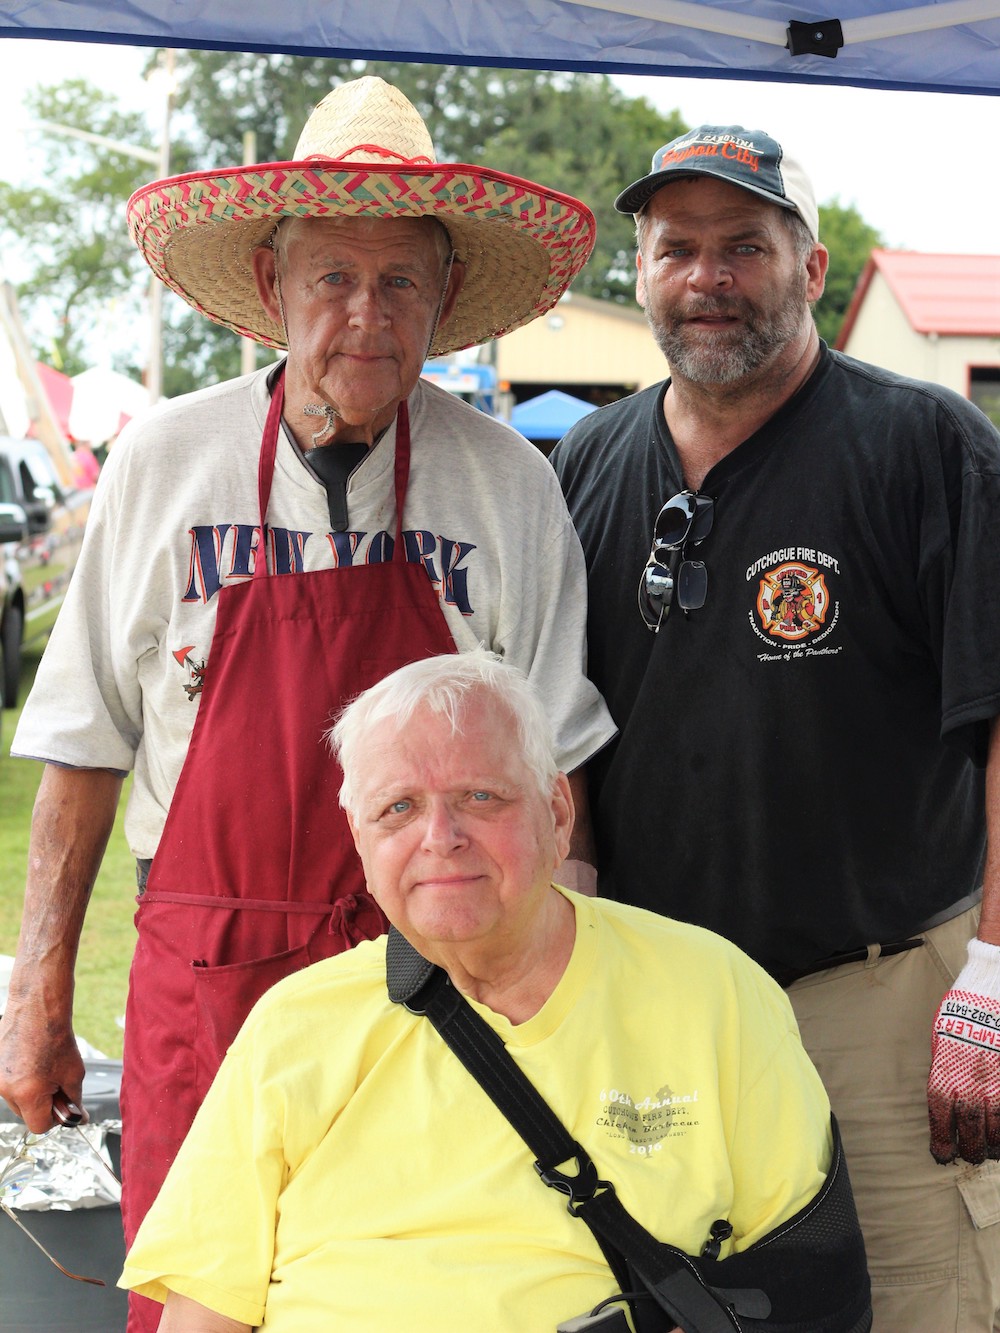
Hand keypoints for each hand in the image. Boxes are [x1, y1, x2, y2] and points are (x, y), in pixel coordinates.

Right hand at [0, 993, 84, 1133]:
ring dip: (29, 1092)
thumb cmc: (56, 1038)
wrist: (37, 1008)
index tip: (63, 1106)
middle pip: (25, 1114)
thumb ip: (73, 1100)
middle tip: (55, 1083)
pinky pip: (8, 1084)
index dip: (55, 1118)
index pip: (39, 1126)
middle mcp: (6, 1089)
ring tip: (43, 1068)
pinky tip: (31, 1062)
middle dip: (42, 1105)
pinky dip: (20, 1079)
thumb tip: (78, 1118)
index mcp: (27, 1094)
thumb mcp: (74, 1073)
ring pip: (16, 1100)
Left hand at [928, 938, 999, 1163]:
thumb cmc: (958, 1012)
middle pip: (968, 1123)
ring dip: (993, 1142)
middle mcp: (970, 1076)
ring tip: (991, 1153)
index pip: (939, 1112)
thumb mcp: (939, 1039)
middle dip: (969, 1146)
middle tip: (970, 1157)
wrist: (987, 991)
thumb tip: (943, 1095)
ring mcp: (994, 1077)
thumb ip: (942, 1068)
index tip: (941, 1153)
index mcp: (945, 1067)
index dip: (941, 1137)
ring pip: (995, 1120)